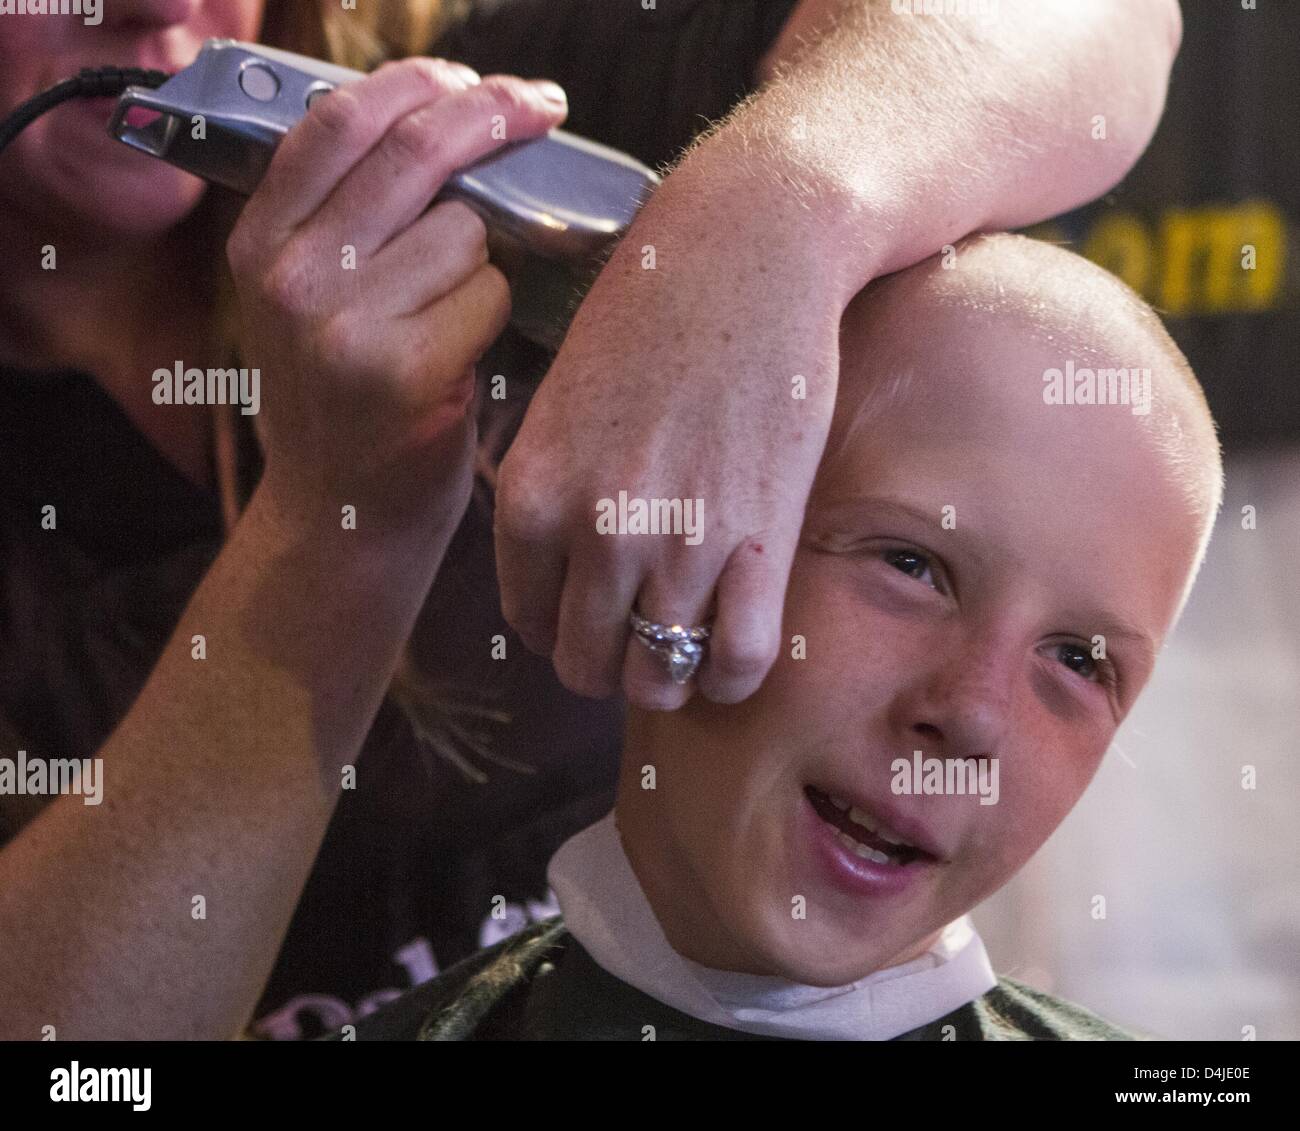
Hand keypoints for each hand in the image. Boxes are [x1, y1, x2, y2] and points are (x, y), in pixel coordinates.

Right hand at [227, 58, 568, 527]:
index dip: (418, 82)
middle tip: (539, 106)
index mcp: (260, 246)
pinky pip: (490, 293)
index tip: (471, 78)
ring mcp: (344, 325)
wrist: (340, 523)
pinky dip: (495, 316)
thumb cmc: (345, 406)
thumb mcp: (304, 304)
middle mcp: (291, 277)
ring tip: (447, 321)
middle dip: (493, 116)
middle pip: (416, 152)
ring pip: (467, 231)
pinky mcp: (403, 372)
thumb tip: (445, 121)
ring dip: (486, 261)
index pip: (340, 122)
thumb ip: (344, 218)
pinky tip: (460, 360)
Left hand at [494, 158, 847, 708]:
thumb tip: (568, 572)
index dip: (559, 631)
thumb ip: (555, 493)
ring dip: (668, 676)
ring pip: (656, 677)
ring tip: (686, 646)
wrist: (747, 252)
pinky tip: (734, 651)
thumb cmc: (653, 314)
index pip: (526, 620)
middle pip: (585, 663)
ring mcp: (674, 541)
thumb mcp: (564, 402)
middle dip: (610, 661)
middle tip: (641, 636)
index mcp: (531, 494)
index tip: (591, 619)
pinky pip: (735, 662)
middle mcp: (591, 529)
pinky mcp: (756, 541)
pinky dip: (732, 677)